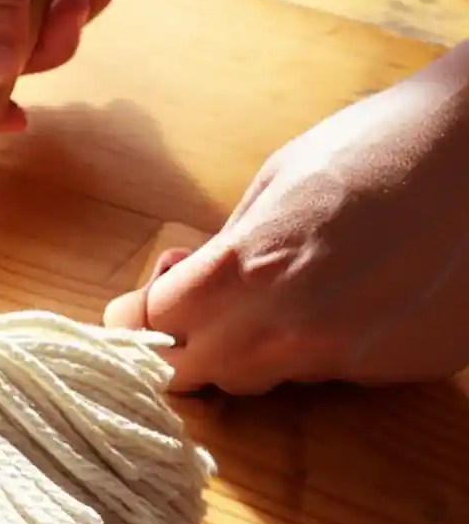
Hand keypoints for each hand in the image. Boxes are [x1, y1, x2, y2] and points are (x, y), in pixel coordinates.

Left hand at [104, 42, 468, 394]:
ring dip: (248, 347)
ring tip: (280, 287)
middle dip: (180, 345)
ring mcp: (348, 357)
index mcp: (249, 270)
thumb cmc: (375, 145)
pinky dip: (317, 344)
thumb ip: (225, 248)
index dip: (130, 320)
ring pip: (263, 378)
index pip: (152, 330)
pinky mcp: (394, 369)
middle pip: (197, 374)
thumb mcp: (275, 181)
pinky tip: (345, 294)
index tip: (129, 308)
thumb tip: (188, 283)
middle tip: (190, 306)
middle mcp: (292, 330)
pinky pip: (327, 371)